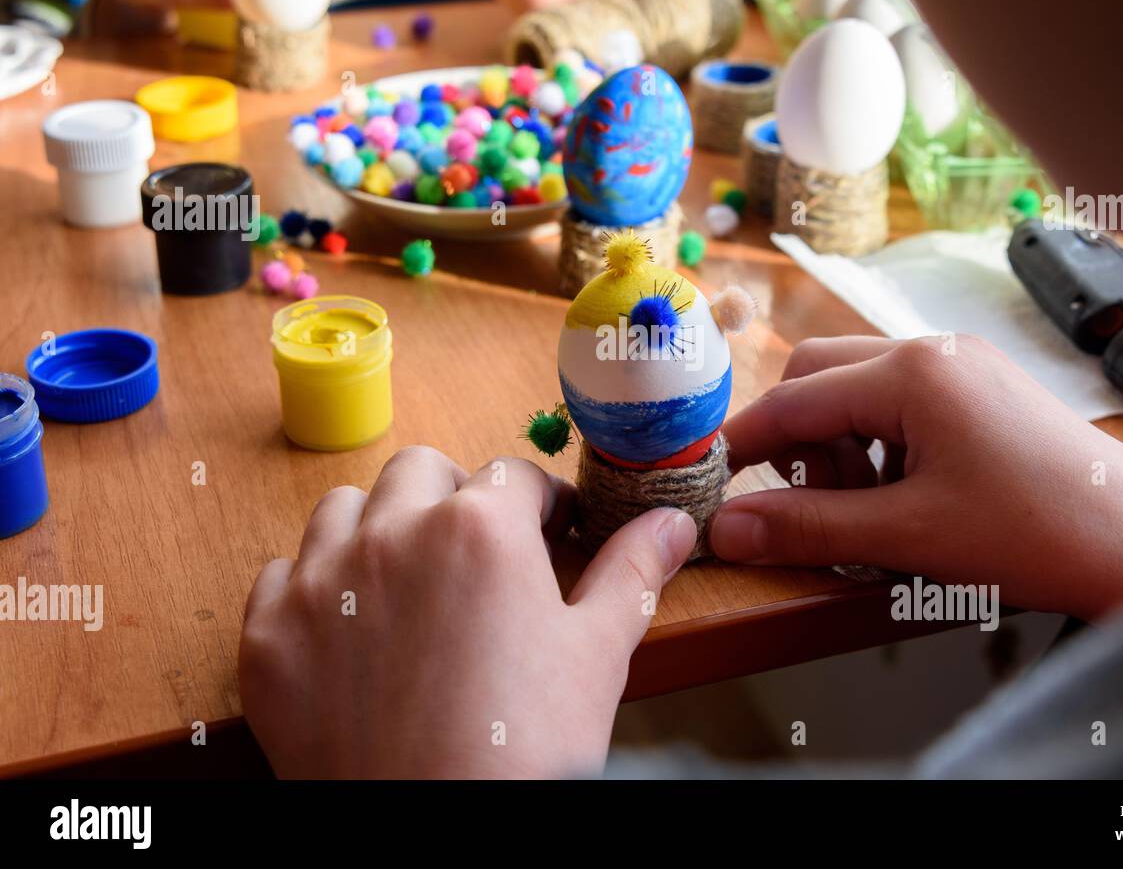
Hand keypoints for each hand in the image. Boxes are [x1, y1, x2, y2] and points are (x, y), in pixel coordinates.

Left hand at [239, 447, 695, 777]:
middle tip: (477, 557)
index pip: (512, 475)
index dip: (537, 505)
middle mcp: (393, 533)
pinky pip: (282, 573)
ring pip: (344, 508)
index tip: (546, 533)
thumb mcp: (598, 655)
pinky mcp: (269, 633)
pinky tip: (348, 630)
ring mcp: (322, 581)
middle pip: (422, 471)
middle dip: (454, 499)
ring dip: (377, 528)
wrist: (434, 832)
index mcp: (481, 527)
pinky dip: (314, 589)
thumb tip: (672, 523)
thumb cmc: (526, 751)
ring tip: (407, 583)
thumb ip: (632, 572)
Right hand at [709, 335, 1122, 618]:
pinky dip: (881, 442)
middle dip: (798, 439)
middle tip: (810, 503)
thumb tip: (725, 530)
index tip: (716, 484)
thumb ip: (807, 528)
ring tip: (867, 508)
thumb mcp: (906, 536)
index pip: (795, 399)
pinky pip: (903, 399)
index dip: (747, 444)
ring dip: (840, 443)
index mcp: (911, 372)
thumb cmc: (1032, 534)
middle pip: (820, 374)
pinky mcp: (984, 387)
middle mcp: (933, 350)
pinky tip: (906, 494)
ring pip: (860, 386)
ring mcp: (964, 364)